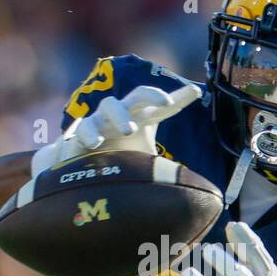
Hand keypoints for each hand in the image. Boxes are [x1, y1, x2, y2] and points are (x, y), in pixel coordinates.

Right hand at [32, 84, 200, 175]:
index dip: (178, 99)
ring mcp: (101, 121)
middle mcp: (122, 115)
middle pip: (138, 96)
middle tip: (165, 103)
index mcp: (140, 120)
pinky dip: (89, 133)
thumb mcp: (145, 163)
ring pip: (109, 105)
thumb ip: (162, 168)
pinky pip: (84, 128)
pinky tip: (96, 142)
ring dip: (119, 115)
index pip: (161, 108)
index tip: (195, 93)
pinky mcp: (81, 133)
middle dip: (151, 96)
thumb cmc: (120, 160)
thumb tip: (186, 182)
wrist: (84, 167)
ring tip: (129, 129)